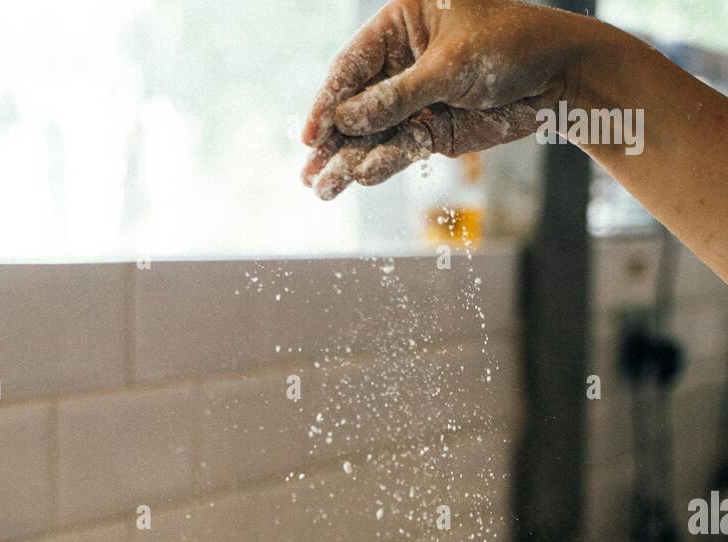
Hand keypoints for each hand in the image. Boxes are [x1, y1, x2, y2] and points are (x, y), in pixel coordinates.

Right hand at [301, 0, 588, 198]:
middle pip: (357, 104)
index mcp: (403, 23)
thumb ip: (396, 98)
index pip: (353, 65)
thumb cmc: (510, 46)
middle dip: (333, 141)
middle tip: (308, 174)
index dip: (329, 101)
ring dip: (350, 161)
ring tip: (324, 190)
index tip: (310, 136)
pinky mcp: (434, 130)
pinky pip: (400, 149)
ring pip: (374, 134)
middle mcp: (404, 61)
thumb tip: (345, 123)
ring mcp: (417, 98)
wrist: (560, 77)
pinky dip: (382, 164)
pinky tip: (360, 178)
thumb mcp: (449, 68)